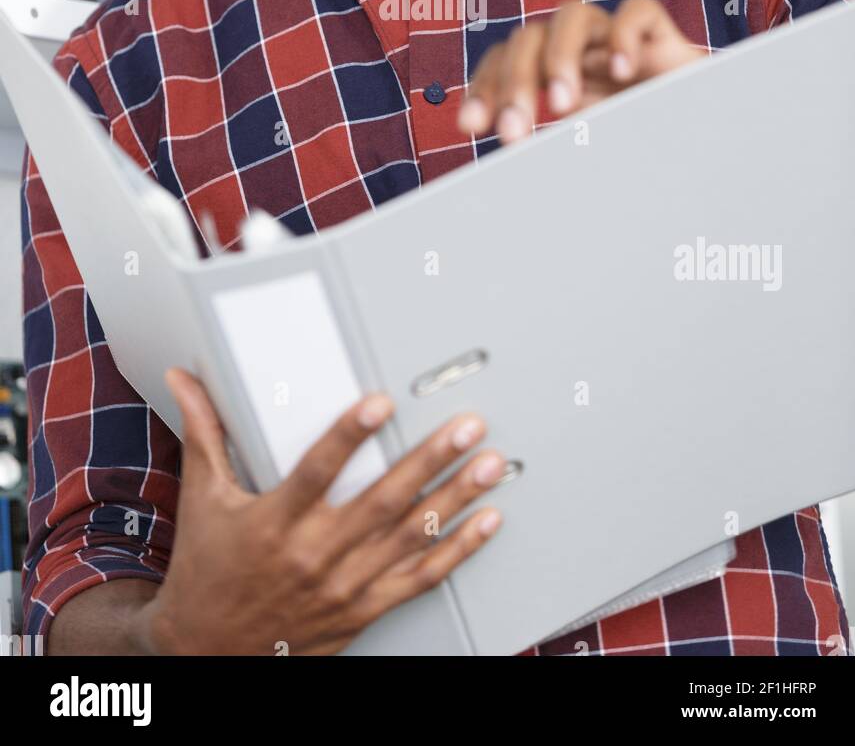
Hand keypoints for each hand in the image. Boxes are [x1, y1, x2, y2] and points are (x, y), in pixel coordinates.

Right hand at [137, 369, 503, 655]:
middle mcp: (312, 555)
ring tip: (488, 465)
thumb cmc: (206, 570)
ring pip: (409, 538)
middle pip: (381, 502)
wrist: (207, 653)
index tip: (380, 404)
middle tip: (466, 428)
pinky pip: (419, 580)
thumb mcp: (203, 498)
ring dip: (454, 499)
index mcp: (273, 521)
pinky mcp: (362, 610)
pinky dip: (457, 551)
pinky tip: (484, 522)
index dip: (350, 435)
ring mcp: (343, 586)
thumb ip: (205, 432)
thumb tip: (186, 380)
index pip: (317, 471)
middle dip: (430, 461)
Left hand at [457, 0, 705, 143]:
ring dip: (559, 57)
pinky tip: (622, 72)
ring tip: (563, 106)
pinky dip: (624, 34)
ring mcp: (617, 38)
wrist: (711, 141)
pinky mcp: (661, 33)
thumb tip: (507, 170)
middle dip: (514, 84)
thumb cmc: (641, 151)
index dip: (483, 88)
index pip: (503, 62)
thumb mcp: (587, 153)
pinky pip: (638, 9)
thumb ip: (553, 150)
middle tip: (515, 132)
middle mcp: (579, 51)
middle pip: (528, 38)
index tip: (471, 128)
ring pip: (573, 14)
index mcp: (552, 73)